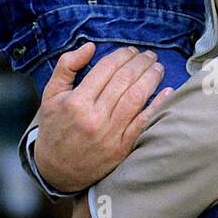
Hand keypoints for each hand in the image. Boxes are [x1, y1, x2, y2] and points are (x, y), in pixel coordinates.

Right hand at [33, 42, 173, 193]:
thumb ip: (66, 67)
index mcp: (76, 102)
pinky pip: (144, 122)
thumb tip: (90, 46)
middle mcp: (94, 117)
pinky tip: (167, 92)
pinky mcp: (121, 148)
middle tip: (149, 55)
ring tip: (157, 67)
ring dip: (151, 78)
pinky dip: (158, 106)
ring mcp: (110, 134)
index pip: (107, 69)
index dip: (122, 55)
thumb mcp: (50, 95)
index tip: (131, 51)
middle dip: (140, 63)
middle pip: (125, 80)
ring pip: (137, 97)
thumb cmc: (55, 128)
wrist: (56, 170)